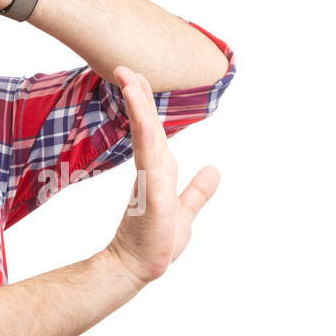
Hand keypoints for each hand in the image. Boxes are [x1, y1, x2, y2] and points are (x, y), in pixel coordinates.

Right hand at [105, 66, 220, 288]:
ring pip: (146, 136)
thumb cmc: (156, 242)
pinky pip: (150, 161)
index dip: (145, 103)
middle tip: (122, 68)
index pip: (152, 129)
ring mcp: (150, 181)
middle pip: (146, 125)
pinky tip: (143, 120)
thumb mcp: (185, 211)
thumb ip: (198, 191)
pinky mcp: (153, 196)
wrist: (138, 268)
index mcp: (160, 171)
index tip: (134, 78)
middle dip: (137, 94)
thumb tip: (214, 170)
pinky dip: (146, 138)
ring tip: (128, 80)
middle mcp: (152, 170)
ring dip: (139, 107)